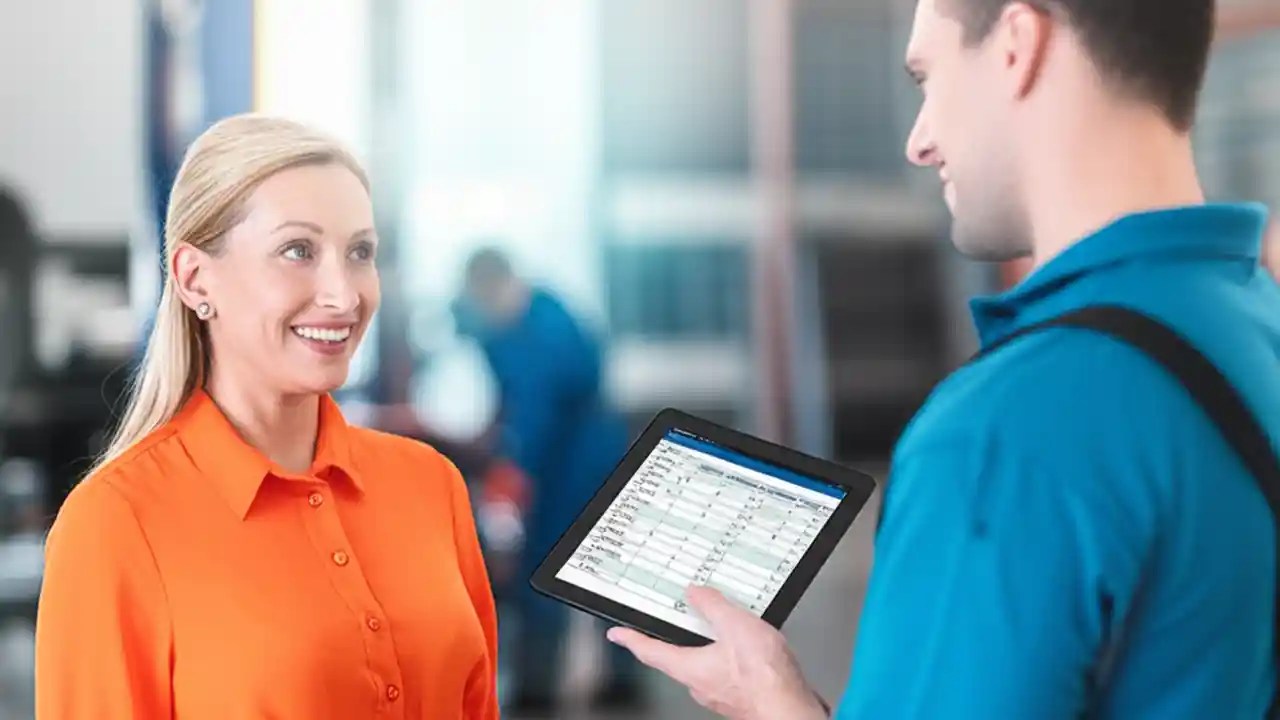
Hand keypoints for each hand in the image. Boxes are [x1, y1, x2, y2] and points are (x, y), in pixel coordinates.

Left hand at [607, 586, 827, 719]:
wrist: (791, 710)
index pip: (650, 651)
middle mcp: (700, 684)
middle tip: (670, 619)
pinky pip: (727, 669)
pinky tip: (747, 646)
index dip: (631, 639)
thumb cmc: (765, 680)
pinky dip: (730, 655)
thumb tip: (695, 593)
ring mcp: (720, 692)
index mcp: (689, 668)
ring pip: (704, 663)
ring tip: (719, 624)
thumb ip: (713, 606)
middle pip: (677, 657)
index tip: (617, 633)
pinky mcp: (742, 695)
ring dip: (708, 644)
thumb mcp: (735, 626)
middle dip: (675, 636)